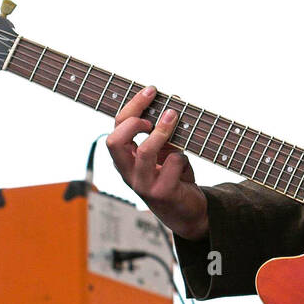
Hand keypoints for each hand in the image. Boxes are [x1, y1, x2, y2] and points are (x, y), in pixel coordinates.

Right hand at [106, 85, 208, 241]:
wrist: (187, 212)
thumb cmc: (173, 178)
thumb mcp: (165, 152)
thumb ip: (162, 133)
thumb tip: (172, 102)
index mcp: (124, 159)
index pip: (117, 128)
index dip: (133, 106)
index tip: (151, 91)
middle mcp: (128, 172)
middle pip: (115, 141)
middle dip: (135, 119)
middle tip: (156, 114)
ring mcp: (143, 184)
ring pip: (144, 152)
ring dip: (161, 131)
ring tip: (174, 118)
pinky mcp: (162, 193)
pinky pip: (172, 164)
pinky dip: (182, 157)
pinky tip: (185, 164)